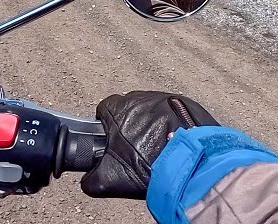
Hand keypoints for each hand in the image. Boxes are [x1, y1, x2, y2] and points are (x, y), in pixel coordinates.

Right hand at [80, 91, 218, 198]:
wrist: (189, 164)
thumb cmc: (149, 166)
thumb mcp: (109, 179)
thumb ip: (92, 178)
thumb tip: (88, 180)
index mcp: (119, 108)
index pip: (104, 109)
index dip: (106, 125)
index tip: (112, 141)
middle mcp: (141, 97)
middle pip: (128, 107)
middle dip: (130, 123)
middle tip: (136, 147)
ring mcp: (165, 98)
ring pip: (151, 109)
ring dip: (152, 123)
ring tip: (157, 147)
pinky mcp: (186, 103)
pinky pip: (174, 111)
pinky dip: (172, 124)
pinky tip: (174, 142)